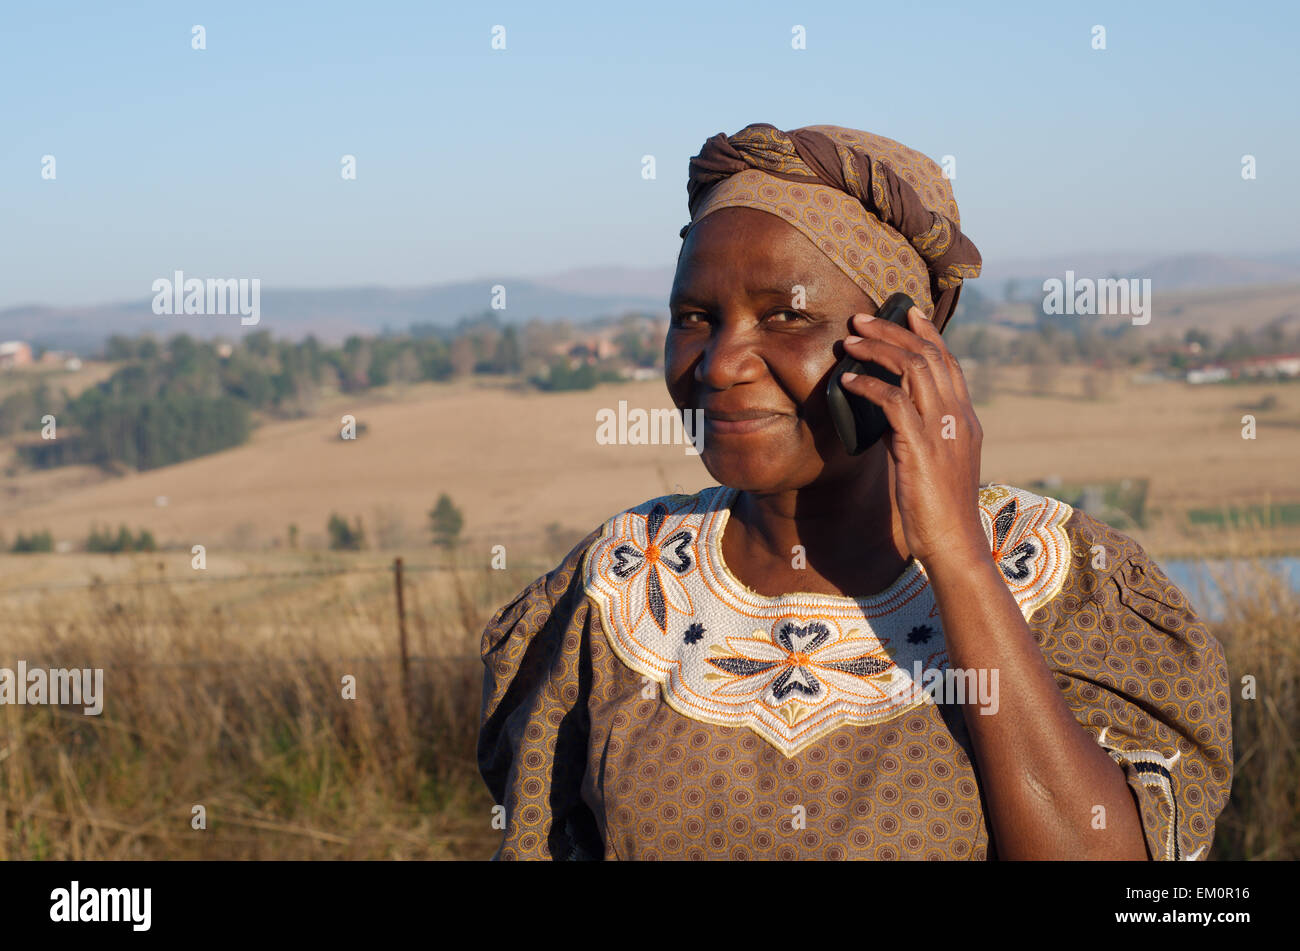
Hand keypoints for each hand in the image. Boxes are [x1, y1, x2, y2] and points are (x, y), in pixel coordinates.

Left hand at [840, 306, 988, 568]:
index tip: (907, 313)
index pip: (948, 363)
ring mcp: (941, 430)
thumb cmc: (939, 511)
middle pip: (928, 356)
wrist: (953, 545)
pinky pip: (893, 401)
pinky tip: (849, 382)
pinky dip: (869, 385)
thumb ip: (920, 435)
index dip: (927, 334)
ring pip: (912, 369)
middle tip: (861, 319)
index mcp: (965, 419)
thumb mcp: (935, 464)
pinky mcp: (920, 447)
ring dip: (877, 349)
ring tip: (849, 341)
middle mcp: (957, 417)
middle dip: (893, 331)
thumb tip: (891, 418)